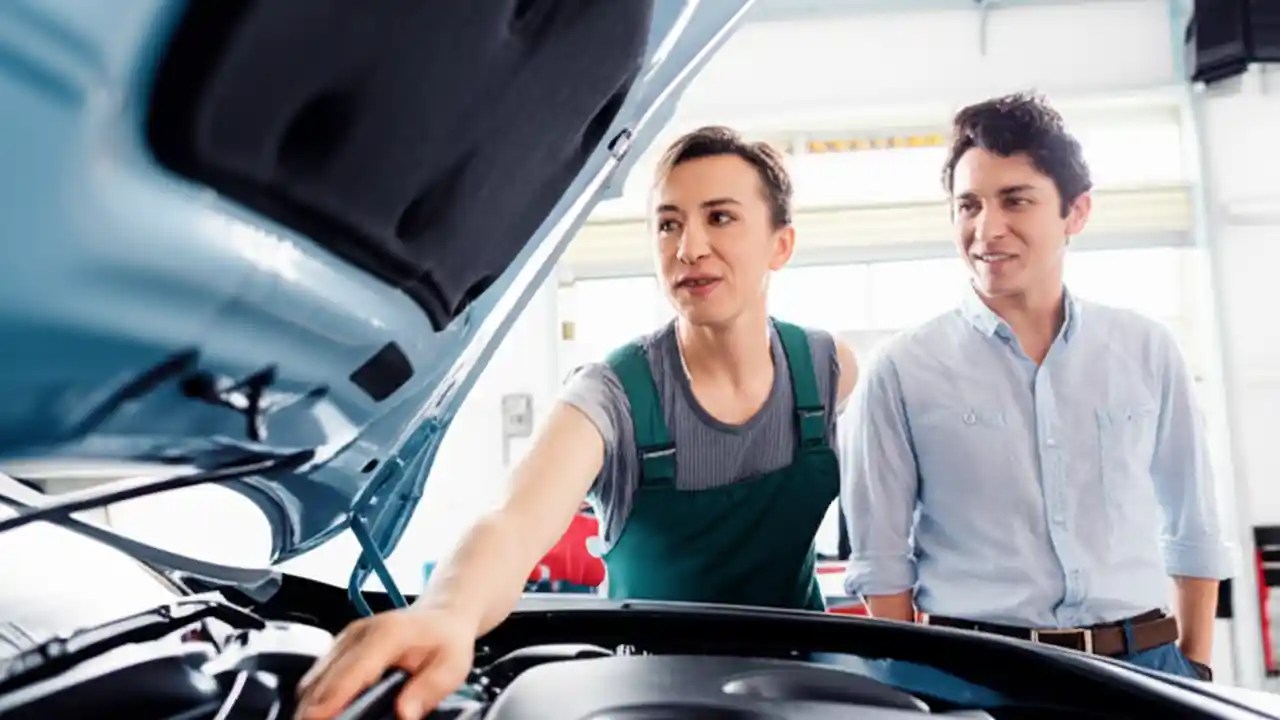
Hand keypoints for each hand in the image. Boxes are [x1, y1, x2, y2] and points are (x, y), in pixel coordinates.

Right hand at [295, 606, 475, 719]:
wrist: (440, 615)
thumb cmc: (445, 641)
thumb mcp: (451, 666)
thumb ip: (429, 689)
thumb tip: (405, 714)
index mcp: (388, 634)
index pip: (353, 670)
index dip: (333, 698)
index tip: (316, 718)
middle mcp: (360, 633)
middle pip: (325, 677)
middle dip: (316, 708)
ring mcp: (345, 639)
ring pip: (315, 678)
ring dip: (314, 705)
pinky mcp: (339, 648)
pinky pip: (318, 677)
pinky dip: (318, 697)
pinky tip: (329, 713)